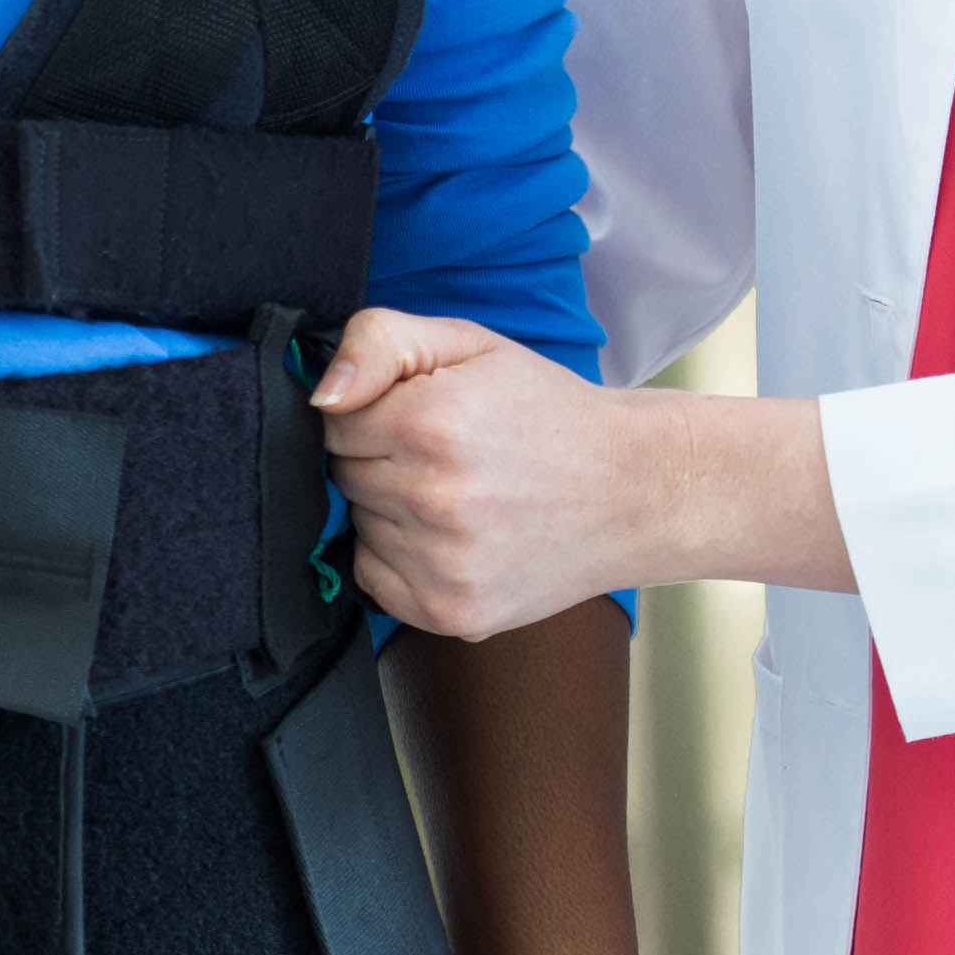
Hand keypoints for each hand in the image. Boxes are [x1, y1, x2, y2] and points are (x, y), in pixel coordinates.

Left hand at [314, 309, 660, 639]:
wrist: (634, 490)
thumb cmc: (543, 411)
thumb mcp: (467, 344)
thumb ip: (377, 343)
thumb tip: (320, 397)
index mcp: (431, 423)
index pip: (333, 422)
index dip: (373, 413)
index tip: (420, 416)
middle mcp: (433, 499)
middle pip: (341, 476)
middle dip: (380, 460)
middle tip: (446, 455)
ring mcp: (443, 564)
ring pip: (358, 527)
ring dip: (391, 510)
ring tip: (458, 495)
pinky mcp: (451, 611)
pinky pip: (374, 578)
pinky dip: (399, 559)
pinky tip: (451, 537)